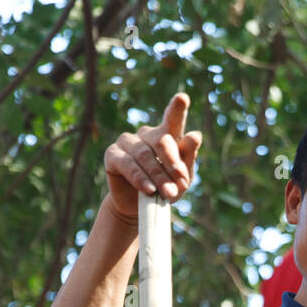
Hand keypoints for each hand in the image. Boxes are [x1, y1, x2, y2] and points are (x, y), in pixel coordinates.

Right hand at [104, 92, 202, 220]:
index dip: (176, 108)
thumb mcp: (181, 179)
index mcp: (166, 135)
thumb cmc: (164, 189)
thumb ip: (188, 159)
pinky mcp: (112, 154)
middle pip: (162, 141)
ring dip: (158, 176)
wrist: (138, 208)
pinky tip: (149, 189)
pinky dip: (140, 178)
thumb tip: (194, 135)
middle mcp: (146, 134)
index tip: (182, 98)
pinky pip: (127, 164)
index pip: (173, 119)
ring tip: (168, 194)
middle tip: (180, 184)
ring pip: (145, 155)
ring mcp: (128, 142)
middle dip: (172, 164)